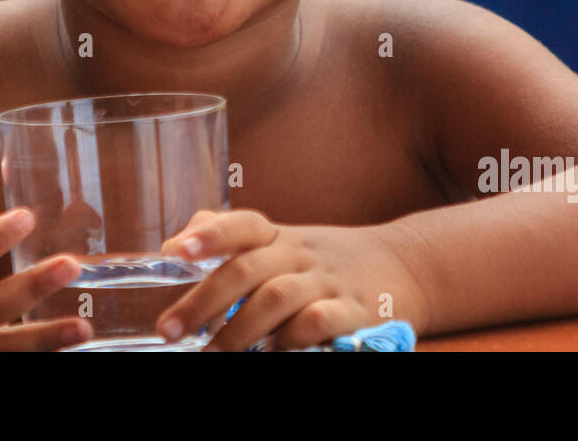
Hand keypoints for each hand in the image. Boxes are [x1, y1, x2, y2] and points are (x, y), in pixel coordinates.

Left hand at [155, 208, 425, 350]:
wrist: (406, 266)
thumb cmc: (328, 261)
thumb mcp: (284, 241)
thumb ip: (232, 238)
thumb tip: (176, 241)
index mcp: (281, 236)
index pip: (243, 224)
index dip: (209, 234)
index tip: (176, 251)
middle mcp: (302, 254)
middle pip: (247, 268)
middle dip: (203, 300)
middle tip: (171, 329)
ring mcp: (329, 281)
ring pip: (277, 296)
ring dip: (239, 328)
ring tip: (211, 352)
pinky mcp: (355, 312)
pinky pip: (318, 322)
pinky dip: (290, 338)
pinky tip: (271, 352)